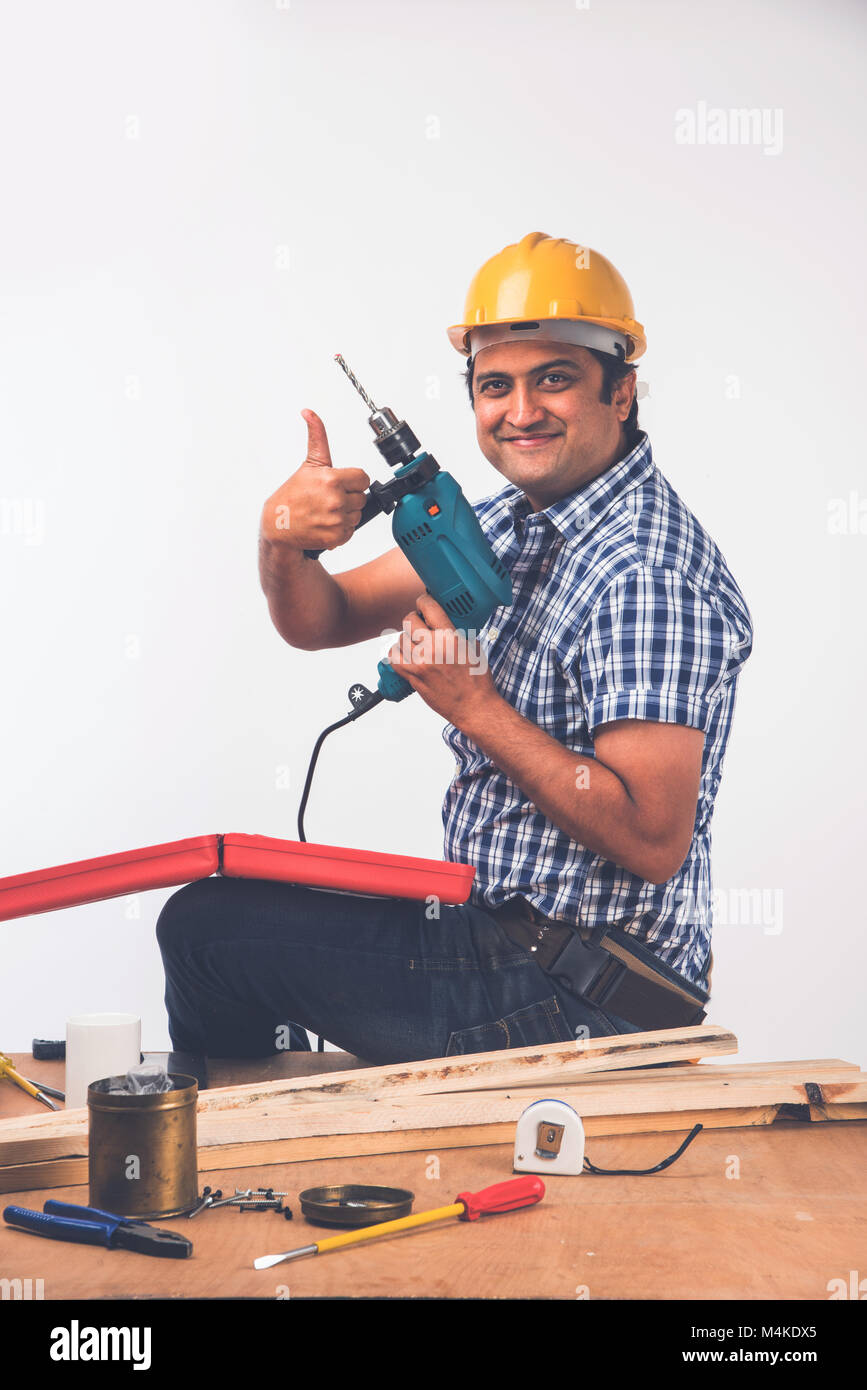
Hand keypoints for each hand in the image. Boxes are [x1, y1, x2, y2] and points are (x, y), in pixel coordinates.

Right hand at [260, 410, 370, 551]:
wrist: (279, 524)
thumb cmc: (293, 495)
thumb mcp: (309, 463)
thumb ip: (317, 436)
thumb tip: (309, 412)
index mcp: (332, 479)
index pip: (363, 478)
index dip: (353, 481)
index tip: (340, 484)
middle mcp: (335, 499)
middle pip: (361, 497)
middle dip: (348, 498)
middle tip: (328, 499)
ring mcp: (336, 519)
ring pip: (357, 515)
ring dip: (345, 515)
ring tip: (326, 512)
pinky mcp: (336, 536)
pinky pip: (351, 531)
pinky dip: (341, 531)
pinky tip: (326, 524)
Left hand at [387, 593, 499, 726]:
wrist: (473, 707)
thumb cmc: (477, 681)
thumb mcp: (474, 648)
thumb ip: (458, 632)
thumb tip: (447, 621)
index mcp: (450, 638)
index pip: (428, 607)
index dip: (423, 601)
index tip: (423, 603)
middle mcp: (433, 648)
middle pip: (409, 620)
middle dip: (414, 619)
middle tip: (419, 624)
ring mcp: (420, 663)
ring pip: (400, 638)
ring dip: (407, 638)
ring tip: (416, 643)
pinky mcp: (412, 676)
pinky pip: (393, 657)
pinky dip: (397, 653)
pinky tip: (405, 653)